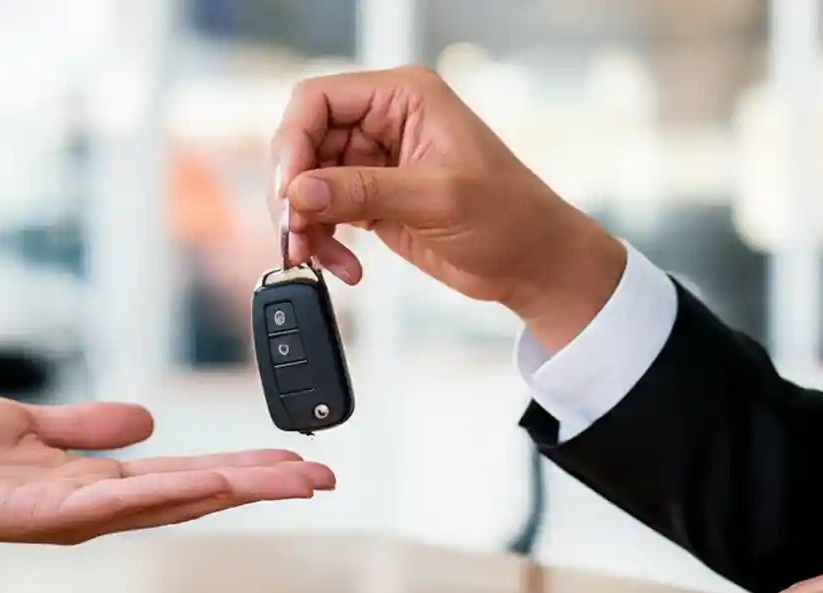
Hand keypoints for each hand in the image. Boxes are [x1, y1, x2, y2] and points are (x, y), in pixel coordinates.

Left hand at [0, 397, 333, 548]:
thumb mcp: (33, 422)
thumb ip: (88, 424)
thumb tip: (146, 419)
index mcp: (98, 483)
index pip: (186, 473)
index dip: (242, 467)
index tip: (293, 460)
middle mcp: (97, 505)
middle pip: (195, 493)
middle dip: (260, 486)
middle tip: (324, 476)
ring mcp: (75, 515)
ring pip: (170, 502)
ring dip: (234, 490)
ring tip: (288, 478)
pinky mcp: (44, 515)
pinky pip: (115, 505)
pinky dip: (167, 494)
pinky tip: (210, 481)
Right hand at [271, 65, 626, 351]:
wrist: (533, 263)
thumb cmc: (510, 217)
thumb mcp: (436, 199)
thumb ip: (363, 191)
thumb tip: (300, 190)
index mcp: (404, 97)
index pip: (319, 100)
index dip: (293, 142)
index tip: (290, 190)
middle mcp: (385, 121)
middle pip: (304, 142)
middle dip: (293, 191)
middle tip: (296, 232)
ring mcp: (375, 161)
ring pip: (308, 183)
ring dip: (303, 222)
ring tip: (314, 256)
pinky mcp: (372, 199)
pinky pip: (324, 212)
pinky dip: (322, 240)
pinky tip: (341, 264)